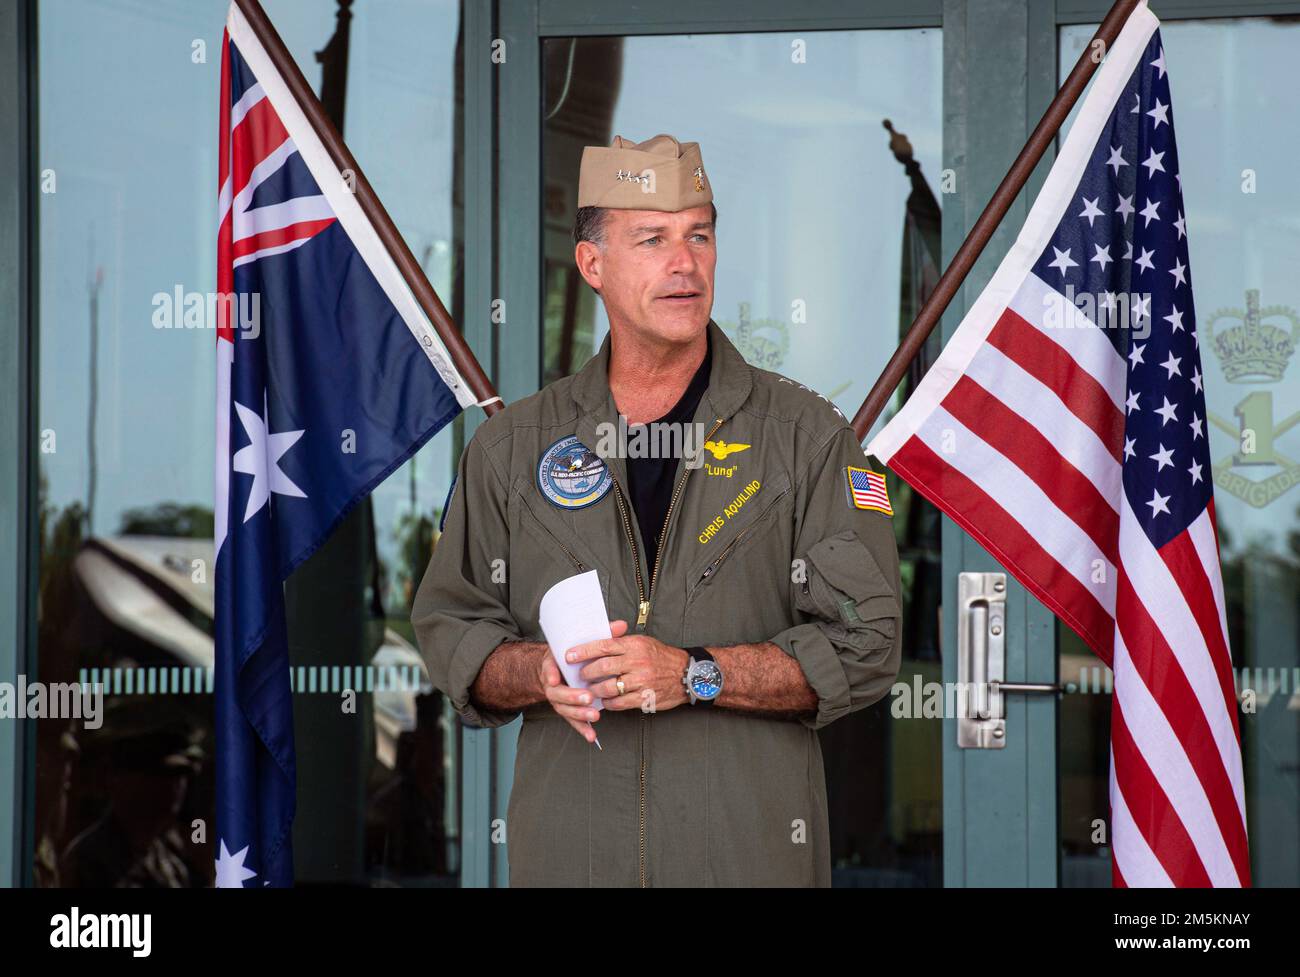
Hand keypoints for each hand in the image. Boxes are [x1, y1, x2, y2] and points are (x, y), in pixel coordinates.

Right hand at [536, 631, 613, 744]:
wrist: (554, 670)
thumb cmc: (571, 655)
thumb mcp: (581, 642)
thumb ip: (601, 634)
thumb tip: (621, 625)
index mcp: (553, 664)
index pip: (549, 667)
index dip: (550, 672)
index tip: (554, 677)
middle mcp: (553, 684)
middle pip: (558, 692)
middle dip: (572, 696)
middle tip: (587, 697)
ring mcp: (559, 699)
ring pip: (566, 709)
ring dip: (579, 714)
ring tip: (594, 715)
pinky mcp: (567, 710)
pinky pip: (573, 721)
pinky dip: (582, 729)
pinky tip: (592, 736)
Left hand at [567, 622, 690, 712]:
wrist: (687, 673)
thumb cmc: (662, 656)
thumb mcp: (643, 642)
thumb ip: (622, 643)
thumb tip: (598, 644)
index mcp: (634, 645)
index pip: (604, 646)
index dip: (583, 651)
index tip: (569, 655)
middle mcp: (637, 662)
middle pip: (602, 667)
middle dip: (586, 673)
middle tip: (579, 676)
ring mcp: (641, 681)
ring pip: (609, 687)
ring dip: (595, 690)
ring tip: (590, 690)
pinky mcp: (645, 697)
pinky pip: (620, 703)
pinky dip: (609, 703)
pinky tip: (605, 701)